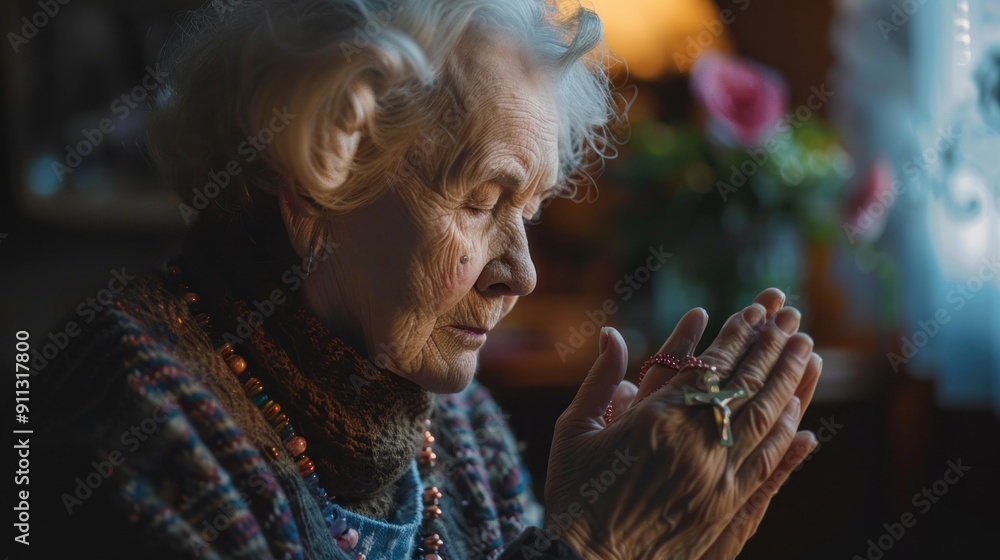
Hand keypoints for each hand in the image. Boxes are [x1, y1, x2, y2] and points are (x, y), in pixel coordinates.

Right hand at [543, 288, 822, 558]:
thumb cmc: (572, 494)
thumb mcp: (574, 430)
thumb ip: (598, 379)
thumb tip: (610, 333)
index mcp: (653, 418)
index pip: (708, 365)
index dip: (735, 335)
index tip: (754, 312)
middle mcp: (691, 441)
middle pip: (744, 384)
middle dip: (771, 346)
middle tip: (792, 318)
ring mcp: (714, 474)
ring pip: (764, 417)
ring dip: (788, 378)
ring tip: (806, 349)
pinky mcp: (725, 504)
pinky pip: (765, 460)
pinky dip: (783, 429)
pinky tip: (794, 407)